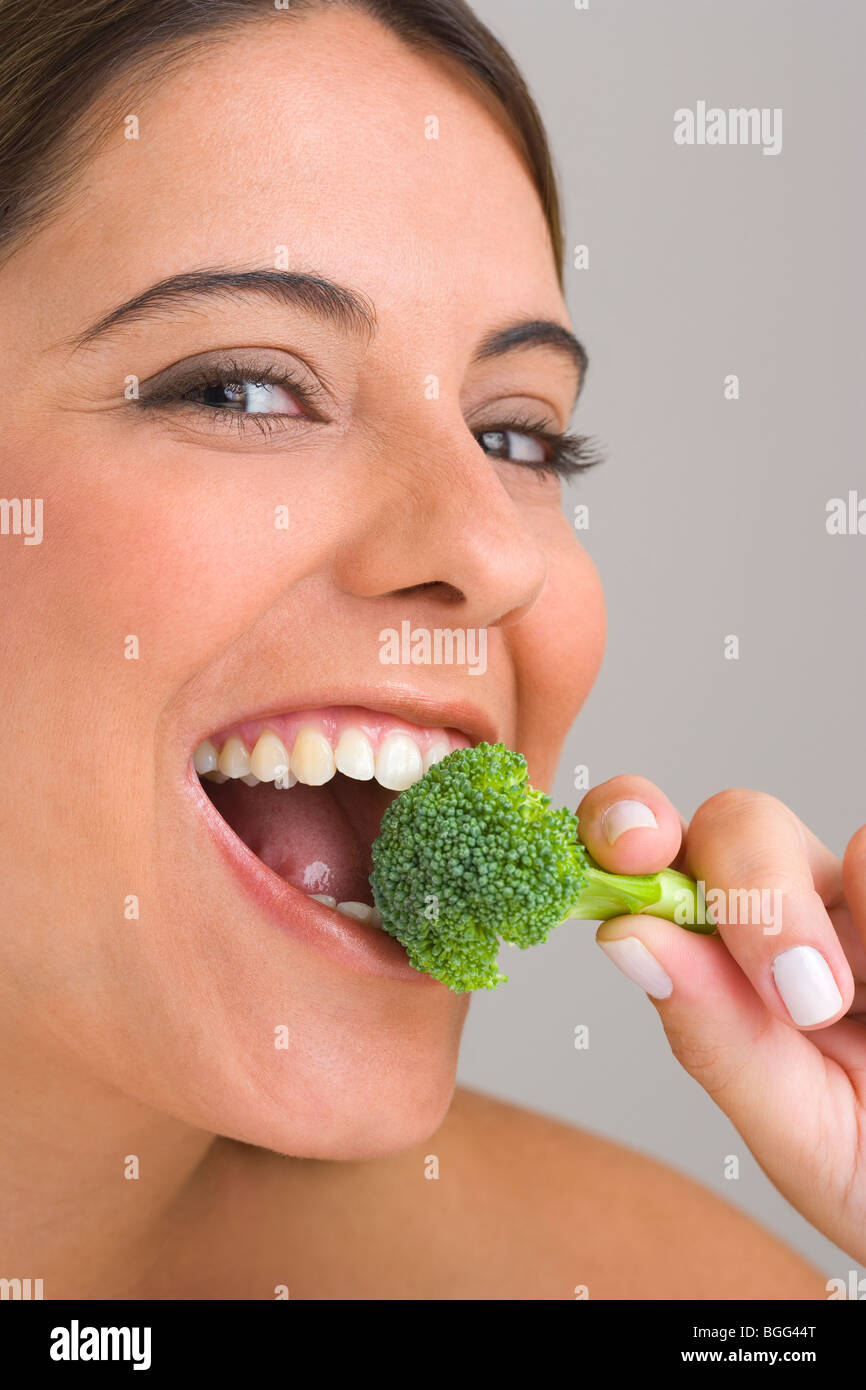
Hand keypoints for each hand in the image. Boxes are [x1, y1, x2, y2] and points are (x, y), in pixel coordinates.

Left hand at [576, 777, 865, 1264]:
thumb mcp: (798, 1132)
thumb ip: (717, 1038)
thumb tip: (626, 937)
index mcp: (717, 956)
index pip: (645, 858)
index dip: (621, 823)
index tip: (630, 850)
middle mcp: (784, 908)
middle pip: (736, 824)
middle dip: (752, 891)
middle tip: (802, 1000)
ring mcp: (857, 900)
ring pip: (837, 845)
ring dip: (827, 929)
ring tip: (860, 1014)